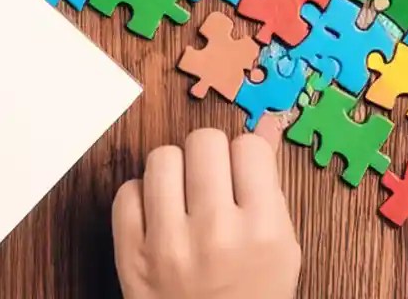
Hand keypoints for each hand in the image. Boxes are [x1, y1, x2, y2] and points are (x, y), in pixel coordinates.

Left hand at [112, 128, 300, 298]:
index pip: (248, 147)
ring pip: (161, 157)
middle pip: (203, 141)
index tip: (242, 174)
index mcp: (263, 230)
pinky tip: (159, 216)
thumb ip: (270, 186)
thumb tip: (264, 126)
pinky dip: (142, 198)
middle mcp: (216, 233)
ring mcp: (169, 245)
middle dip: (209, 157)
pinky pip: (126, 192)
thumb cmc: (252, 298)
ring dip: (174, 171)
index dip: (245, 157)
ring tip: (183, 196)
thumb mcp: (281, 247)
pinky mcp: (131, 257)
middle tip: (212, 182)